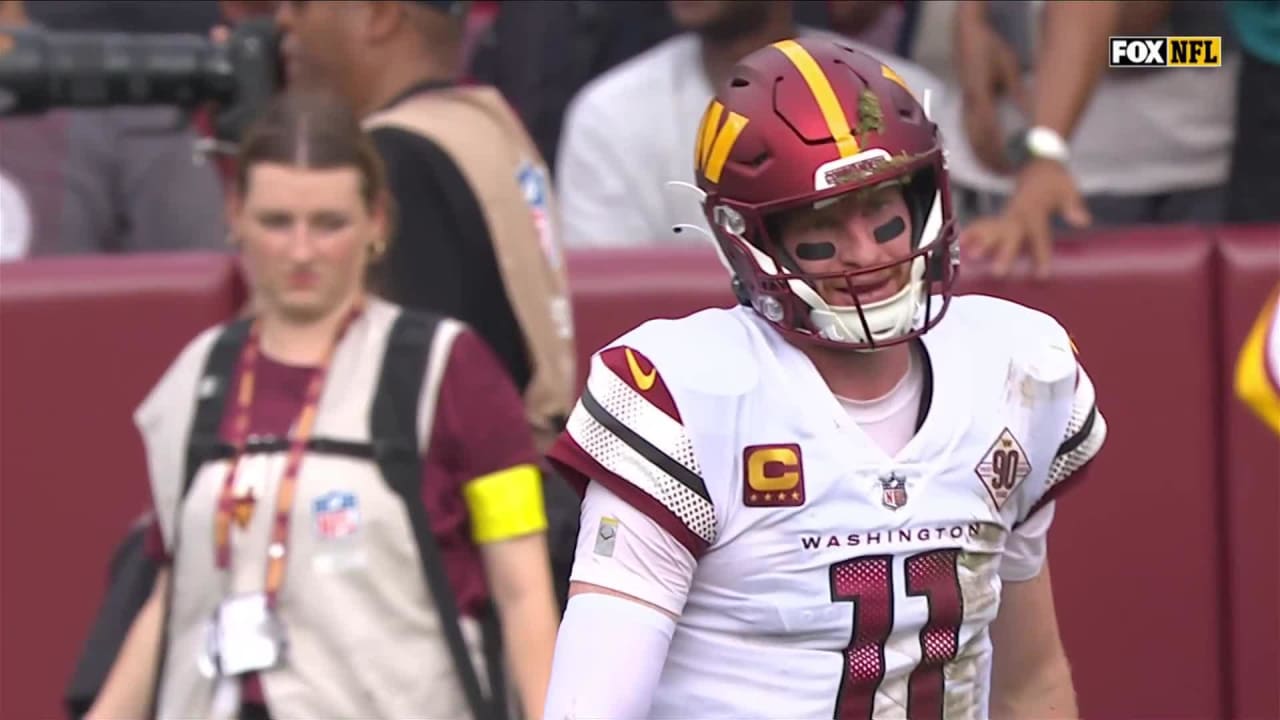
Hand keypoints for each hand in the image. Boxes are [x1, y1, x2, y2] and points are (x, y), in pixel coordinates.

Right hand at [954, 10, 1030, 172]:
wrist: (967, 39)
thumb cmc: (990, 50)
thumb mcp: (1010, 68)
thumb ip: (1019, 93)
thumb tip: (1031, 115)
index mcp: (980, 96)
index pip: (990, 132)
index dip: (1001, 151)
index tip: (1013, 164)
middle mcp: (968, 106)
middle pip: (978, 141)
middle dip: (992, 160)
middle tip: (1008, 174)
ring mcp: (963, 108)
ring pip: (971, 140)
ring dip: (983, 157)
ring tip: (998, 171)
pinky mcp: (963, 109)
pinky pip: (968, 134)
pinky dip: (978, 148)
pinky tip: (986, 157)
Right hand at [961, 159, 1090, 278]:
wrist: (1037, 165)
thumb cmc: (1055, 182)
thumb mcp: (1067, 189)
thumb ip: (1073, 206)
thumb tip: (1083, 222)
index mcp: (1035, 212)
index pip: (1039, 235)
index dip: (1040, 254)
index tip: (1041, 276)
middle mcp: (1018, 215)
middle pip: (1010, 236)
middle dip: (1003, 254)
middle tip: (998, 273)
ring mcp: (1006, 216)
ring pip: (992, 231)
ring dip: (981, 244)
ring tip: (971, 258)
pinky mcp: (999, 218)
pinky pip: (982, 226)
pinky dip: (971, 234)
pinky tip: (961, 246)